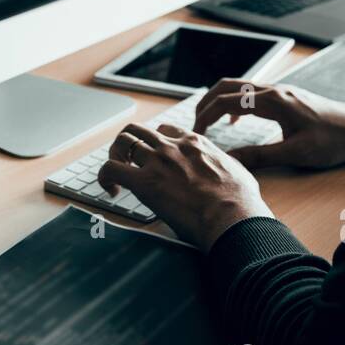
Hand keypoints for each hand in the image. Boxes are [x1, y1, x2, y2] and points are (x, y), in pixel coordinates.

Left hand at [97, 122, 274, 250]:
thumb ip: (230, 164)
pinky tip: (110, 190)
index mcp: (195, 142)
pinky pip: (111, 169)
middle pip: (138, 130)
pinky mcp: (144, 182)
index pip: (166, 129)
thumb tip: (233, 169)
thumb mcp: (239, 171)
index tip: (155, 158)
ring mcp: (157, 161)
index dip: (156, 142)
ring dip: (115, 157)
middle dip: (129, 144)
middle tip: (128, 163)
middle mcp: (172, 146)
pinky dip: (104, 177)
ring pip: (122, 142)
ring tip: (116, 176)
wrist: (232, 215)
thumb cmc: (240, 200)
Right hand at [193, 79, 344, 170]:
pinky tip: (236, 120)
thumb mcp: (295, 153)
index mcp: (273, 101)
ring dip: (219, 100)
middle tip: (194, 125)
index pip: (227, 101)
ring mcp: (279, 91)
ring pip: (238, 86)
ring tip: (208, 121)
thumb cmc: (332, 140)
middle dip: (205, 103)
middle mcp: (273, 90)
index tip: (196, 134)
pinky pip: (250, 92)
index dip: (206, 116)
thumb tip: (230, 160)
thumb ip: (259, 156)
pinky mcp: (284, 96)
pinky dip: (234, 102)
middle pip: (227, 86)